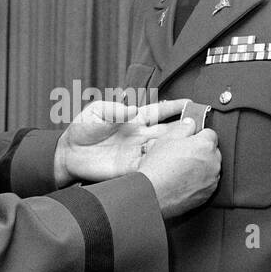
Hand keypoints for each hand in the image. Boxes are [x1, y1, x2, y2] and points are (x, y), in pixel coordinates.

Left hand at [54, 98, 195, 185]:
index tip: (191, 103)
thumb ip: (114, 109)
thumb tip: (131, 111)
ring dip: (178, 147)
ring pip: (165, 149)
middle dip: (185, 127)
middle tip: (202, 125)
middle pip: (169, 131)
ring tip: (195, 144)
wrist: (68, 154)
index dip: (175, 106)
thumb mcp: (96, 111)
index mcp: (134, 118)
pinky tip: (175, 164)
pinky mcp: (132, 168)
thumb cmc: (82, 129)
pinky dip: (163, 165)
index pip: (160, 111)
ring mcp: (137, 152)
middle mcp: (140, 135)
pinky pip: (152, 167)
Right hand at [135, 119, 219, 218]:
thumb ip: (183, 128)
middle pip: (213, 151)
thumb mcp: (166, 139)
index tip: (190, 140)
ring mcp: (212, 179)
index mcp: (205, 145)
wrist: (153, 195)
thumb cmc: (158, 168)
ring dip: (202, 166)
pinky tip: (184, 181)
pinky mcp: (209, 193)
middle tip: (183, 155)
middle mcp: (213, 162)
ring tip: (182, 170)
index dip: (198, 136)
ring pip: (211, 167)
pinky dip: (200, 181)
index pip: (210, 133)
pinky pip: (208, 182)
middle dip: (201, 151)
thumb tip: (191, 123)